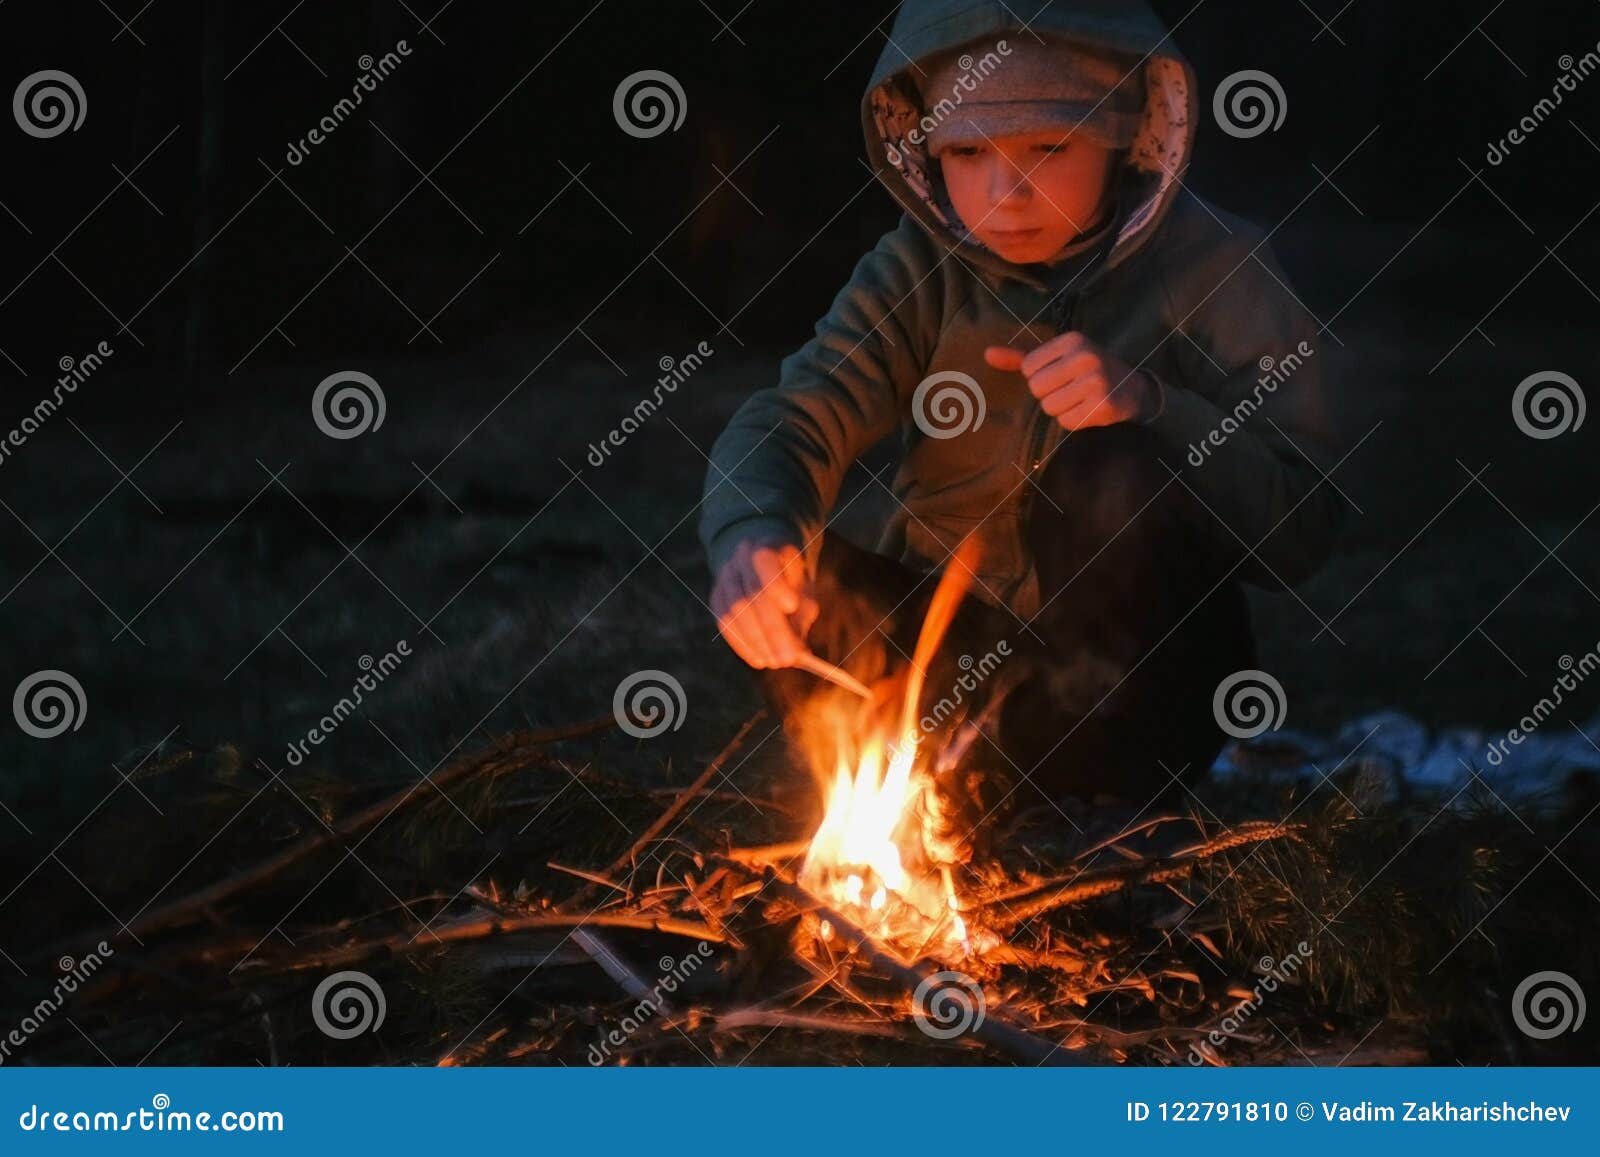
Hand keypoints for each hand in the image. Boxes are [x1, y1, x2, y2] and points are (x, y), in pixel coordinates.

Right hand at [710, 540, 818, 669]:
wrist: (761, 563)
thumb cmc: (790, 581)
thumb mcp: (804, 590)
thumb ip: (803, 616)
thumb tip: (799, 653)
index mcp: (768, 546)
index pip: (765, 560)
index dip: (776, 582)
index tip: (792, 607)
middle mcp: (741, 558)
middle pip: (751, 593)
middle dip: (771, 629)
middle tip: (786, 658)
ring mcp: (725, 576)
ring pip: (735, 611)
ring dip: (756, 641)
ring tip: (774, 662)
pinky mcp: (716, 595)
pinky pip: (724, 622)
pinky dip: (742, 644)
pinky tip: (758, 658)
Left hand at [984, 332, 1160, 428]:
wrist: (1132, 388)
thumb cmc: (1086, 371)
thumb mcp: (1057, 358)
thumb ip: (1021, 358)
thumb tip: (987, 354)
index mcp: (1072, 340)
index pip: (1029, 368)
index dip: (1039, 377)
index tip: (1060, 375)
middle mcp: (1086, 357)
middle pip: (1037, 389)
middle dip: (1048, 394)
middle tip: (1070, 389)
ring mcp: (1097, 381)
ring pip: (1050, 407)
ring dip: (1061, 409)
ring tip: (1080, 399)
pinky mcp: (1103, 405)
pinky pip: (1066, 422)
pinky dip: (1074, 420)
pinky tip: (1088, 409)